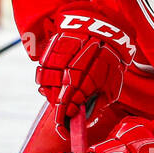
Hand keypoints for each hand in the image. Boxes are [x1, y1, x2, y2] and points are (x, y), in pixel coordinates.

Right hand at [35, 2, 135, 135]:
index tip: (66, 123)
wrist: (104, 29)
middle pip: (57, 93)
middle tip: (62, 112)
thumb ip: (97, 104)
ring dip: (50, 93)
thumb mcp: (112, 86)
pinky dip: (44, 79)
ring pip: (46, 81)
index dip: (66, 114)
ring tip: (58, 96)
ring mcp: (61, 55)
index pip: (71, 101)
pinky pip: (42, 67)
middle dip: (58, 106)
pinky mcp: (53, 47)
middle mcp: (74, 64)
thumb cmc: (109, 62)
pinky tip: (52, 83)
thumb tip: (84, 121)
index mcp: (92, 76)